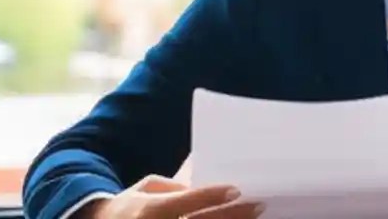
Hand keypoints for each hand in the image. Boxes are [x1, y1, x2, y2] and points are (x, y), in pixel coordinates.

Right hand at [80, 175, 262, 218]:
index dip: (213, 196)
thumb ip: (173, 183)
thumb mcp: (145, 189)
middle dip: (234, 215)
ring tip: (255, 216)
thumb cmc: (128, 207)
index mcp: (151, 210)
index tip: (237, 189)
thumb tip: (201, 173)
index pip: (188, 201)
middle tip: (260, 205)